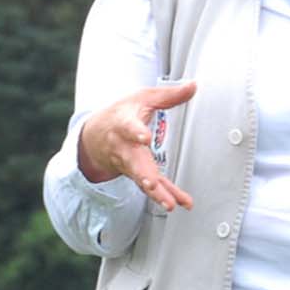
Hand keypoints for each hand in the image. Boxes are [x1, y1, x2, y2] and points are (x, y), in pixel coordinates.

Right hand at [75, 79, 198, 211]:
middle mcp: (124, 147)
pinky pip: (152, 187)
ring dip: (155, 193)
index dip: (135, 132)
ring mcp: (129, 163)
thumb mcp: (143, 98)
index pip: (129, 128)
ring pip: (141, 179)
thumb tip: (193, 86)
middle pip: (133, 162)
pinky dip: (166, 195)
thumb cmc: (122, 113)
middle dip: (142, 174)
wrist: (96, 134)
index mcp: (124, 124)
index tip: (143, 137)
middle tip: (150, 184)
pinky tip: (180, 203)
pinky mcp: (137, 174)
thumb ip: (168, 95)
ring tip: (169, 204)